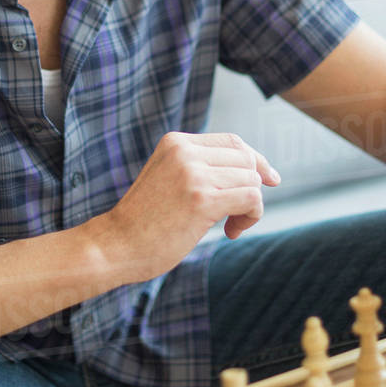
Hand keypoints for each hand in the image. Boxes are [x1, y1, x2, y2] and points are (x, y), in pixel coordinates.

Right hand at [96, 131, 280, 283]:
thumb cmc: (144, 221)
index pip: (232, 141)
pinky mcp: (202, 200)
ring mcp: (193, 174)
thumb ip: (199, 168)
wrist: (115, 245)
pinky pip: (251, 199)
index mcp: (176, 142)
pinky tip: (231, 232)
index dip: (256, 160)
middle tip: (238, 214)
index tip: (269, 179)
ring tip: (230, 226)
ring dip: (250, 206)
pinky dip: (251, 216)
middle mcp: (185, 152)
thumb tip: (255, 171)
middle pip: (246, 159)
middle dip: (254, 185)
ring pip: (251, 179)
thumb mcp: (168, 178)